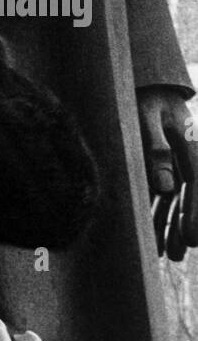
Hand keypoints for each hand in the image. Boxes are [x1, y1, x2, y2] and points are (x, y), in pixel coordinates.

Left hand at [137, 86, 197, 259]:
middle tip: (179, 255)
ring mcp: (176, 164)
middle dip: (184, 228)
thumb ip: (156, 146)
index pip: (196, 184)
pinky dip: (159, 214)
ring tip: (168, 255)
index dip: (194, 213)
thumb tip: (164, 186)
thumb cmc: (147, 96)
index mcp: (190, 145)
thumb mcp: (147, 113)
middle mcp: (187, 158)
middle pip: (189, 199)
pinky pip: (164, 195)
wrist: (148, 85)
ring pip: (177, 202)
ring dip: (172, 228)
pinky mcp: (164, 167)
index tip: (192, 238)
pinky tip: (153, 235)